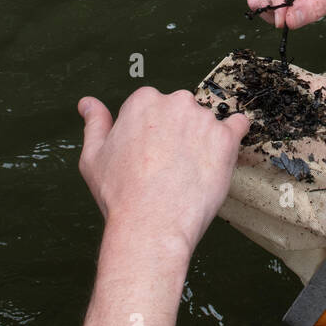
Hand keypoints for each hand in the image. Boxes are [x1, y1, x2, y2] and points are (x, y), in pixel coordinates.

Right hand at [77, 88, 248, 254]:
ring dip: (202, 141)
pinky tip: (222, 154)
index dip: (152, 134)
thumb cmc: (120, 194)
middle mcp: (175, 102)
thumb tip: (87, 103)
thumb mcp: (93, 156)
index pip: (154, 107)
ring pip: (207, 123)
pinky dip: (233, 136)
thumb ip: (94, 123)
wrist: (150, 224)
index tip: (150, 155)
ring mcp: (203, 119)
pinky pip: (238, 126)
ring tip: (189, 174)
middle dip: (178, 134)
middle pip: (182, 112)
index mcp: (143, 101)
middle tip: (169, 166)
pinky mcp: (226, 138)